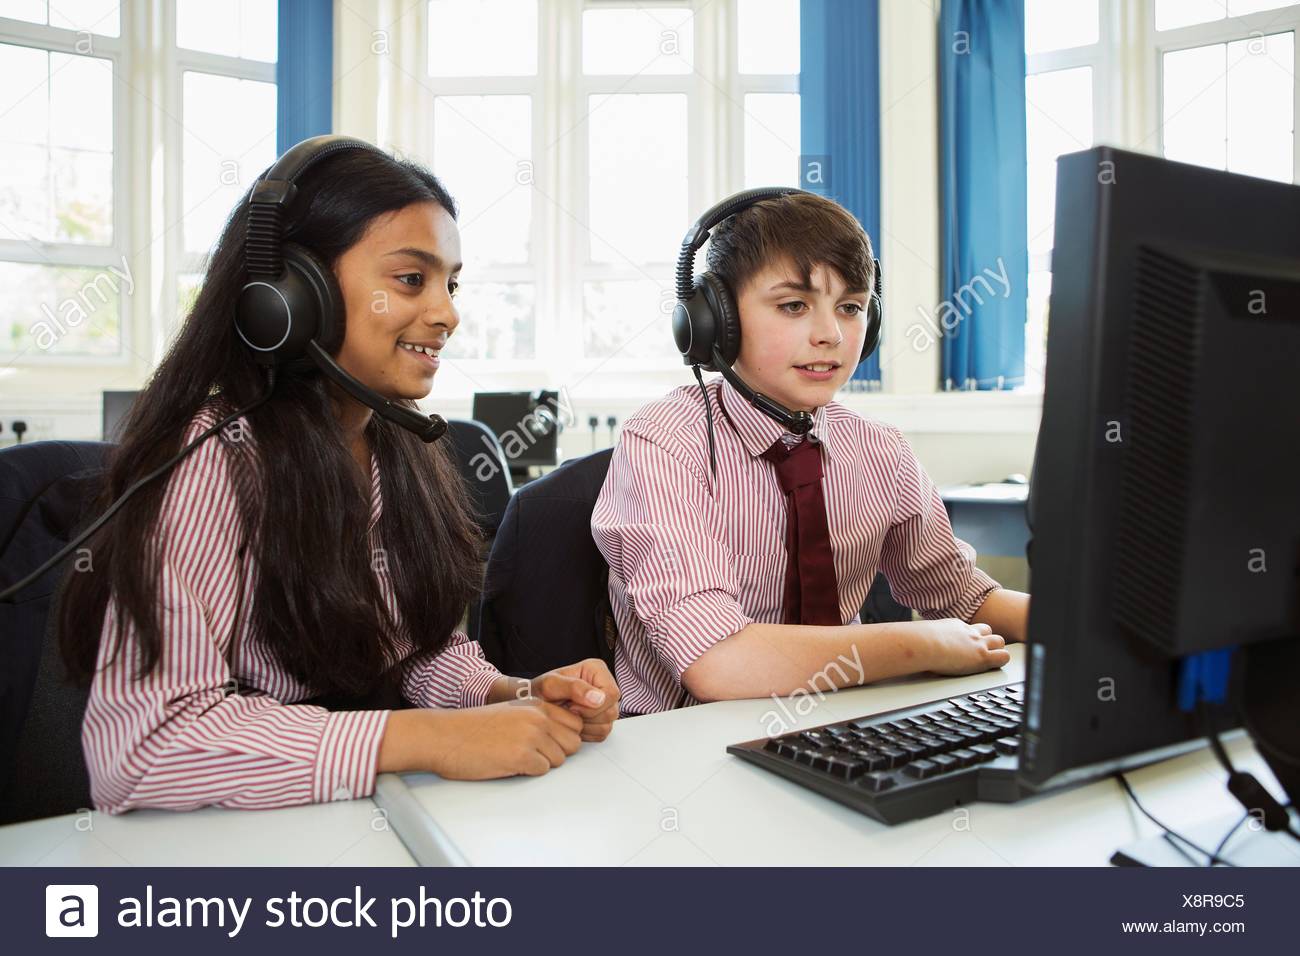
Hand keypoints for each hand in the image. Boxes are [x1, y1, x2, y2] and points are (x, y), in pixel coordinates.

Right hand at [381, 701, 583, 778]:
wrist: (444, 736)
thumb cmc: (473, 728)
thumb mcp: (512, 712)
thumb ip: (538, 719)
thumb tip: (563, 737)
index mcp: (537, 704)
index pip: (575, 724)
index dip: (564, 738)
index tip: (548, 743)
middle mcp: (538, 716)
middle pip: (573, 743)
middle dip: (557, 752)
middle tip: (532, 754)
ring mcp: (531, 735)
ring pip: (560, 760)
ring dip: (541, 763)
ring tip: (515, 756)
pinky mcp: (522, 756)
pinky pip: (542, 771)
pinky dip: (527, 772)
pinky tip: (508, 763)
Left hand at [528, 658, 620, 741]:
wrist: (535, 704)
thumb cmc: (540, 691)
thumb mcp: (550, 685)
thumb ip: (574, 687)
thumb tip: (598, 698)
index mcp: (596, 670)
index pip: (612, 693)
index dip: (594, 706)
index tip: (572, 706)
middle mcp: (604, 685)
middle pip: (611, 711)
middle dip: (587, 716)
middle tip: (568, 711)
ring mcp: (605, 704)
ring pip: (608, 724)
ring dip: (586, 726)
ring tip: (569, 716)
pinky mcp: (602, 719)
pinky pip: (602, 733)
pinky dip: (586, 733)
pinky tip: (573, 724)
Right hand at [913, 619, 1009, 675]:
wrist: (923, 644)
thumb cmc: (917, 642)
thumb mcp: (922, 636)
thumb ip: (924, 639)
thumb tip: (908, 645)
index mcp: (954, 626)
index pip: (970, 628)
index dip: (972, 637)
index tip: (967, 645)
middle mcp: (968, 632)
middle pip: (988, 631)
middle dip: (987, 641)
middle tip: (981, 652)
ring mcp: (977, 643)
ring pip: (999, 641)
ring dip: (996, 650)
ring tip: (989, 660)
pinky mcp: (982, 656)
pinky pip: (1003, 656)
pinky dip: (1001, 661)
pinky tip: (993, 667)